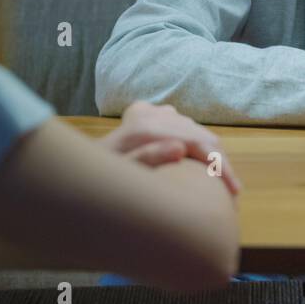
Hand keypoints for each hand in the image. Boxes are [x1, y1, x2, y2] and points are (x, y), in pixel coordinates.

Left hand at [99, 101, 241, 194]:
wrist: (72, 167)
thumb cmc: (95, 179)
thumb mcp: (119, 175)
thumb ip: (148, 159)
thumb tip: (181, 149)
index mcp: (146, 128)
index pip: (199, 144)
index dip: (220, 167)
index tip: (233, 191)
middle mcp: (153, 114)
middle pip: (202, 135)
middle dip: (221, 163)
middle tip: (233, 191)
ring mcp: (152, 112)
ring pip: (196, 129)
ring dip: (211, 154)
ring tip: (222, 180)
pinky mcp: (149, 113)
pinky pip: (183, 125)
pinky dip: (197, 143)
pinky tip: (201, 162)